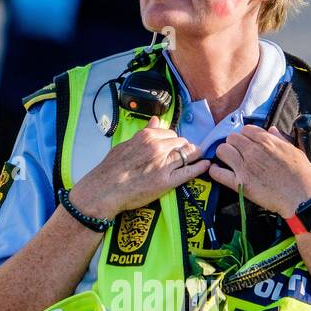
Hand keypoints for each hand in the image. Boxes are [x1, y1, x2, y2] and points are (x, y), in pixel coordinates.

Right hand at [73, 116, 206, 217]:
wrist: (104, 189)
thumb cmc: (110, 169)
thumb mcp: (125, 145)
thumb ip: (143, 133)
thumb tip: (155, 120)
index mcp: (146, 137)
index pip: (170, 133)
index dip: (174, 140)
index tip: (175, 145)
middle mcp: (157, 148)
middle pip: (182, 142)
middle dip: (185, 147)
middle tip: (186, 153)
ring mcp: (163, 164)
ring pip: (189, 154)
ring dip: (195, 155)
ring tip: (198, 158)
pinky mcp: (167, 181)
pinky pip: (190, 171)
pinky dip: (200, 167)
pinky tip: (206, 166)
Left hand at [206, 124, 310, 217]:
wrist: (304, 198)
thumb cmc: (303, 175)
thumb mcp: (294, 150)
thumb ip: (280, 139)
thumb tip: (271, 130)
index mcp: (267, 142)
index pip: (246, 129)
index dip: (246, 136)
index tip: (248, 143)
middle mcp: (253, 152)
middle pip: (231, 138)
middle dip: (234, 144)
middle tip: (239, 153)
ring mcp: (245, 167)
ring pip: (222, 150)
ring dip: (224, 154)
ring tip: (229, 160)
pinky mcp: (240, 184)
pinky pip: (217, 173)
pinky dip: (215, 171)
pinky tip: (219, 171)